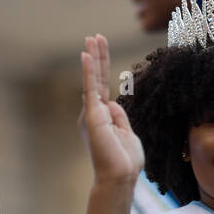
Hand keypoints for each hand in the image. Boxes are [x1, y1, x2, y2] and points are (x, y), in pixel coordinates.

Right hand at [79, 34, 142, 187]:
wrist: (120, 177)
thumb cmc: (124, 160)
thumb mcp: (126, 133)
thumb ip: (119, 116)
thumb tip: (112, 102)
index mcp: (102, 116)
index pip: (102, 86)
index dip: (102, 67)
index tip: (101, 49)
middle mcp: (94, 112)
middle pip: (97, 78)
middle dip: (98, 56)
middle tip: (96, 36)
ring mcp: (92, 113)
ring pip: (94, 79)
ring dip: (94, 57)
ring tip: (93, 37)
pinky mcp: (92, 116)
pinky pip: (90, 88)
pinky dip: (89, 71)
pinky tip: (87, 55)